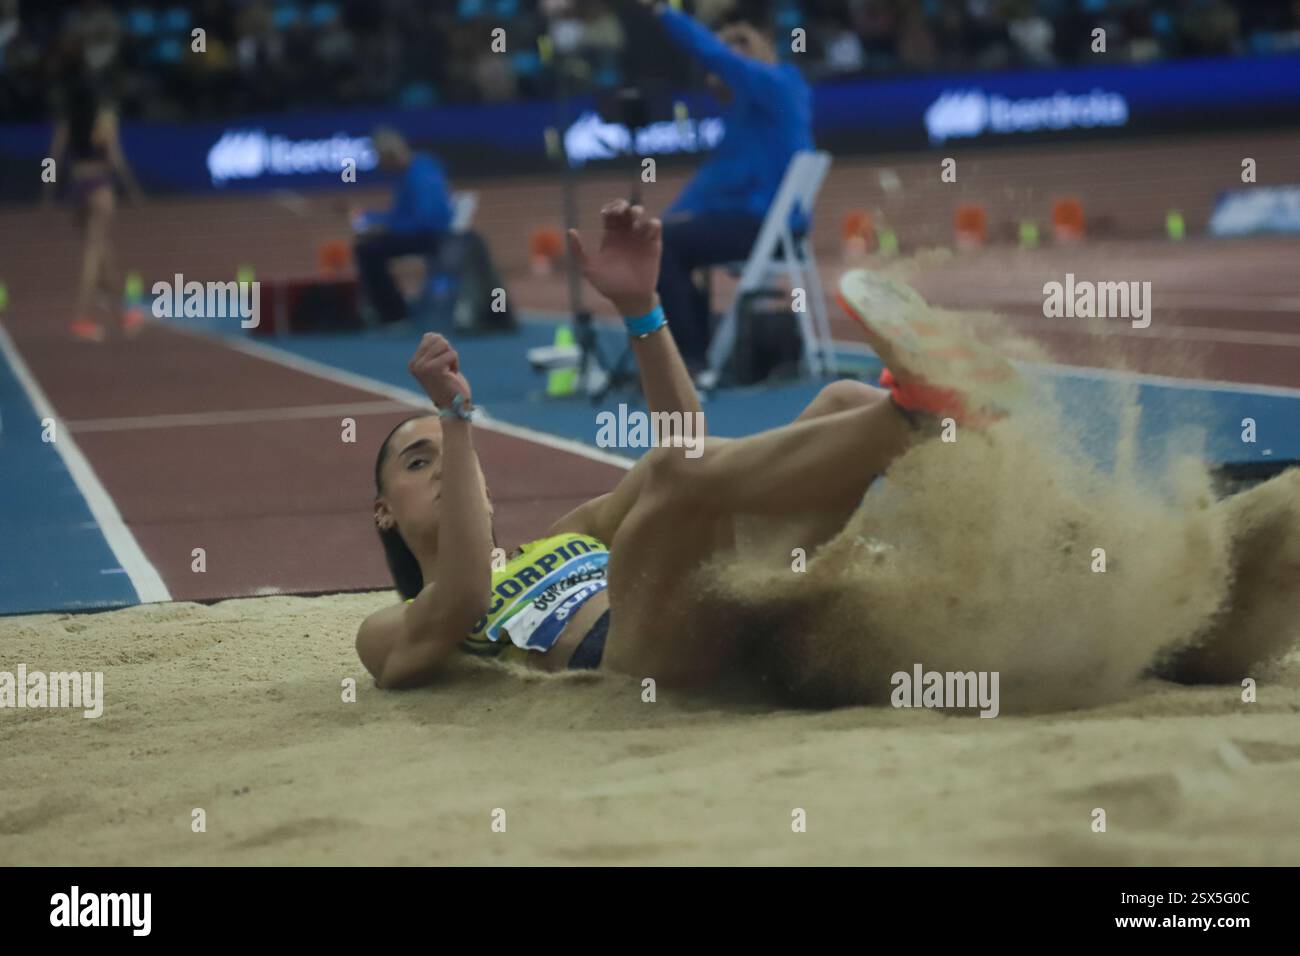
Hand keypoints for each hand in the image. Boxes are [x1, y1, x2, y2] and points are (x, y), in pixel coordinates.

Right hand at [408, 333, 471, 408]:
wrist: (453, 407)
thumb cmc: (448, 386)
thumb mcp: (437, 365)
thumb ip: (432, 350)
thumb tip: (432, 334)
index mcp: (413, 363)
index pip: (430, 337)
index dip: (443, 349)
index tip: (442, 365)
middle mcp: (415, 364)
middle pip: (438, 339)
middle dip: (448, 352)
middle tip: (447, 369)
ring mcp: (423, 366)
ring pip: (445, 345)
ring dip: (452, 358)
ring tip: (448, 372)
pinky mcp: (434, 368)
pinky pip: (452, 354)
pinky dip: (456, 364)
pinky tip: (451, 376)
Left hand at [568, 199, 661, 316]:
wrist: (629, 299)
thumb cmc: (607, 285)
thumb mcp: (588, 268)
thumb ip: (578, 250)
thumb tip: (570, 230)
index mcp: (610, 236)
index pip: (611, 213)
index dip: (610, 208)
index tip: (607, 214)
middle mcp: (625, 234)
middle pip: (625, 209)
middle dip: (623, 205)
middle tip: (620, 211)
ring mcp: (640, 238)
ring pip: (641, 214)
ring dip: (637, 210)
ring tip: (634, 217)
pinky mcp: (653, 244)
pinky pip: (655, 226)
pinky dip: (651, 223)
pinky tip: (644, 230)